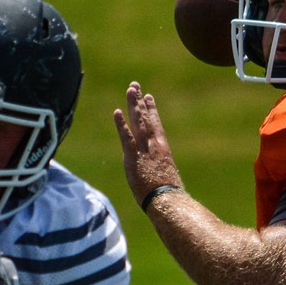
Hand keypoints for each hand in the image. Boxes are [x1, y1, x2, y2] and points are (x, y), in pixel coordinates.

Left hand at [112, 81, 183, 207]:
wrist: (166, 199)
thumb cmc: (168, 193)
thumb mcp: (166, 176)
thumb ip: (159, 168)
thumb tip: (157, 172)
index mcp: (163, 148)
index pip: (156, 124)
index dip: (151, 110)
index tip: (148, 97)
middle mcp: (154, 145)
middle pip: (146, 118)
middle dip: (139, 101)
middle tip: (135, 86)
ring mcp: (144, 150)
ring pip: (138, 122)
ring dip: (133, 105)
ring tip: (130, 90)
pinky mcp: (133, 157)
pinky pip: (126, 137)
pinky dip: (121, 124)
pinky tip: (117, 112)